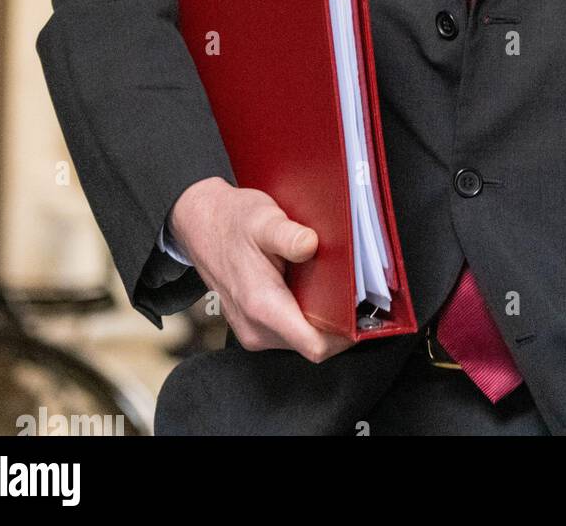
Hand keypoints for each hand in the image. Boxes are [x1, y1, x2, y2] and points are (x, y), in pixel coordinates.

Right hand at [168, 177, 353, 362]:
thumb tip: (311, 244)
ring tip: (335, 286)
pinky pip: (290, 331)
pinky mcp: (253, 326)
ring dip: (321, 318)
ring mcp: (253, 330)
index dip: (346, 336)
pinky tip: (312, 288)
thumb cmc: (233, 221)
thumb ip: (287, 236)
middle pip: (313, 344)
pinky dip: (305, 314)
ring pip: (302, 338)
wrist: (200, 224)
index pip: (315, 346)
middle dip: (338, 323)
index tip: (365, 313)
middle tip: (356, 292)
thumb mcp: (263, 219)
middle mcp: (256, 328)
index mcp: (262, 306)